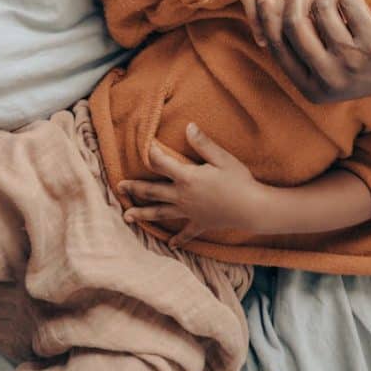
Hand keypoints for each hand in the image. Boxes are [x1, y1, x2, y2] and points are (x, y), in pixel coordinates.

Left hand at [118, 124, 265, 246]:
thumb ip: (203, 143)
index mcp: (186, 178)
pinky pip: (185, 232)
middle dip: (135, 189)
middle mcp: (182, 196)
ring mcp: (189, 212)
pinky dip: (178, 238)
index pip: (162, 163)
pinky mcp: (199, 223)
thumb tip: (188, 126)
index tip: (144, 144)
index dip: (152, 152)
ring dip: (143, 214)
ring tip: (127, 217)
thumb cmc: (238, 180)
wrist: (251, 208)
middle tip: (119, 187)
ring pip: (160, 213)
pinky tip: (171, 244)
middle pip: (153, 191)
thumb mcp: (222, 158)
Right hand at [256, 0, 370, 102]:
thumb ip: (305, 51)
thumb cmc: (365, 60)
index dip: (265, 15)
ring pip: (322, 8)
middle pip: (295, 24)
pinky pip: (348, 1)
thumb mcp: (330, 67)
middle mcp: (328, 78)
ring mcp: (351, 62)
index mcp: (311, 88)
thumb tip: (268, 15)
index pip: (278, 45)